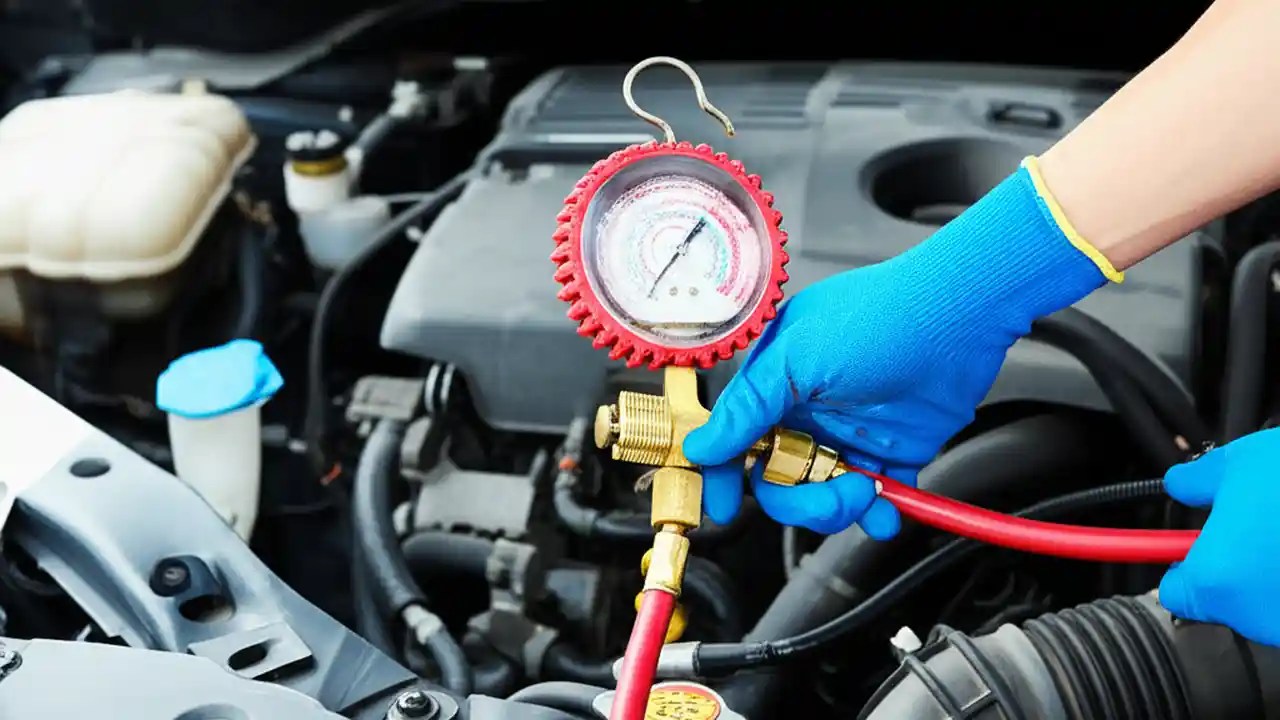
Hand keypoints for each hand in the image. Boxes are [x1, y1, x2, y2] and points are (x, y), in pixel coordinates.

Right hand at [683, 159, 1113, 536]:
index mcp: (777, 383)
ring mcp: (849, 432)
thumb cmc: (879, 315)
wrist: (960, 317)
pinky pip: (877, 496)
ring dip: (840, 508)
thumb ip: (748, 407)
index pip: (736, 437)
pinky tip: (887, 512)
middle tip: (830, 497)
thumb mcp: (795, 356)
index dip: (725, 474)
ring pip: (824, 494)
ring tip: (865, 493)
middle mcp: (808, 410)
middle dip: (799, 500)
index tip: (726, 508)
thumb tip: (701, 445)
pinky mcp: (893, 449)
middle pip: (780, 478)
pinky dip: (880, 512)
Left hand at [1159, 427, 1279, 645]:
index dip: (1183, 564)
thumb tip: (1181, 484)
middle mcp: (1254, 616)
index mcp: (1214, 582)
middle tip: (1256, 527)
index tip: (1194, 544)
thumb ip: (1197, 482)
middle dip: (1237, 565)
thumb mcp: (1238, 465)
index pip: (1176, 592)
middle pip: (1227, 599)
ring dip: (1273, 576)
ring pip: (1268, 602)